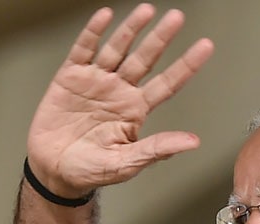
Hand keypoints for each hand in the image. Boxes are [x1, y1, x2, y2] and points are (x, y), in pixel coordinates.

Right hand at [26, 4, 213, 197]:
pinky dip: (93, 32)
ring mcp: (96, 81)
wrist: (55, 171)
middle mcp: (120, 91)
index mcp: (136, 110)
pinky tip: (105, 16)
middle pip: (146, 59)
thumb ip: (158, 149)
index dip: (186, 65)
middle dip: (161, 38)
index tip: (204, 46)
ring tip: (147, 11)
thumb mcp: (128, 163)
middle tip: (177, 18)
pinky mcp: (70, 77)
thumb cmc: (91, 169)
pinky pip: (84, 50)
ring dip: (131, 30)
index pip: (168, 83)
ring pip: (118, 49)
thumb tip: (192, 142)